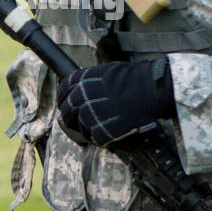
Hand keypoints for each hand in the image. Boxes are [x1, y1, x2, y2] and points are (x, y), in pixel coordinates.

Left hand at [57, 58, 175, 147]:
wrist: (148, 90)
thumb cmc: (133, 78)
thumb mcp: (106, 71)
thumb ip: (90, 81)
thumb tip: (82, 89)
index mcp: (80, 81)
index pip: (63, 93)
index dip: (64, 100)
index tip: (67, 104)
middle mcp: (80, 98)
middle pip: (67, 113)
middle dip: (72, 117)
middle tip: (81, 119)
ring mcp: (89, 117)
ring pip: (81, 128)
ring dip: (89, 128)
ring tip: (104, 123)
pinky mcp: (100, 132)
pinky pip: (95, 138)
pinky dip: (102, 136)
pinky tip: (111, 130)